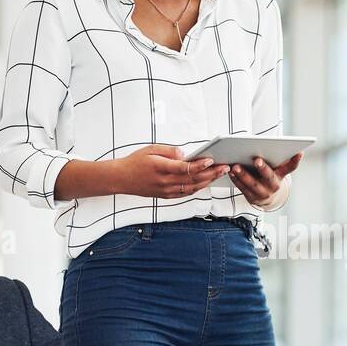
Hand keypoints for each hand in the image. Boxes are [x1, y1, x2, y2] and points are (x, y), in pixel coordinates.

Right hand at [115, 144, 229, 198]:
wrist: (121, 179)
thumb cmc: (136, 161)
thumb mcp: (150, 149)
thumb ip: (169, 150)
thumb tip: (185, 155)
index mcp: (160, 168)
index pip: (184, 168)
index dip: (199, 165)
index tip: (211, 159)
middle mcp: (165, 182)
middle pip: (192, 179)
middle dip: (211, 173)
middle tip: (225, 166)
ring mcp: (166, 191)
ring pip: (192, 188)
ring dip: (208, 181)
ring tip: (220, 173)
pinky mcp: (167, 196)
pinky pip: (186, 193)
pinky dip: (198, 187)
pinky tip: (207, 181)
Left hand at [230, 152, 301, 207]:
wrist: (267, 196)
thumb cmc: (269, 176)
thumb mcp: (276, 168)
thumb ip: (278, 158)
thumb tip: (277, 144)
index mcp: (281, 175)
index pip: (290, 167)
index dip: (295, 160)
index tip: (299, 152)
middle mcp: (274, 185)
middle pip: (269, 176)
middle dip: (263, 168)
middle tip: (257, 159)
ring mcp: (263, 192)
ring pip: (253, 184)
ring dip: (243, 175)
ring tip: (235, 166)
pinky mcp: (252, 197)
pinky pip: (243, 188)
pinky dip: (236, 180)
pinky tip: (230, 172)